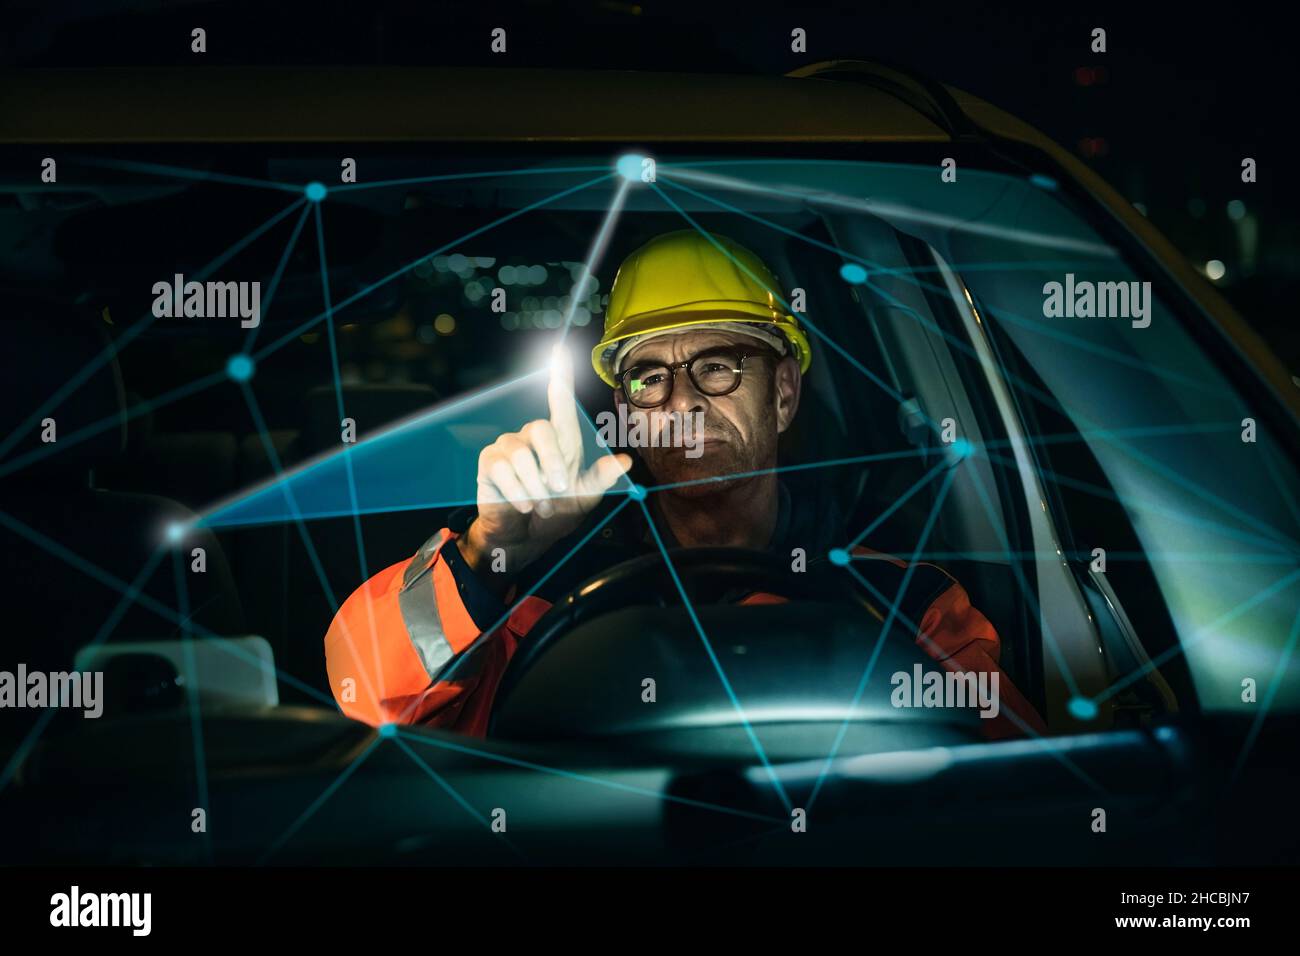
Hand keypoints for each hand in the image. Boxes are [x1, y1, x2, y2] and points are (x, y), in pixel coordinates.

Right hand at [460, 346, 631, 583]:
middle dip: (553, 464)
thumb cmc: (555, 514)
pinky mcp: (488, 462)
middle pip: (541, 430)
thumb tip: (625, 461)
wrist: (526, 538)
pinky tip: (524, 505)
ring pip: (520, 454)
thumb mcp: (585, 498)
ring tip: (541, 505)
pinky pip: (501, 468)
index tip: (559, 349)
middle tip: (559, 491)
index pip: (559, 400)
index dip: (560, 375)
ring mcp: (508, 446)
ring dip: (535, 486)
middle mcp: (532, 436)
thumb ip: (602, 478)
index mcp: (561, 440)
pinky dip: (517, 492)